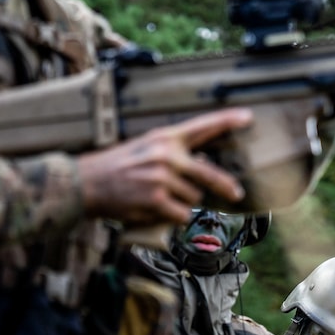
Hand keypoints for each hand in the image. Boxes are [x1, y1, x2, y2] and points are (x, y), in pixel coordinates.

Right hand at [78, 108, 251, 225]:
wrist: (87, 183)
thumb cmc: (116, 167)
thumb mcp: (145, 148)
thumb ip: (174, 155)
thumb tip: (203, 168)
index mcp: (164, 138)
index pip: (202, 127)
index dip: (226, 121)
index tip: (247, 117)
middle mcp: (166, 155)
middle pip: (209, 173)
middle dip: (225, 186)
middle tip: (236, 193)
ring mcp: (163, 178)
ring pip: (193, 197)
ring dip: (182, 202)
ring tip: (158, 197)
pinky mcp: (158, 200)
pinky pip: (181, 214)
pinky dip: (173, 217)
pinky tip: (155, 210)